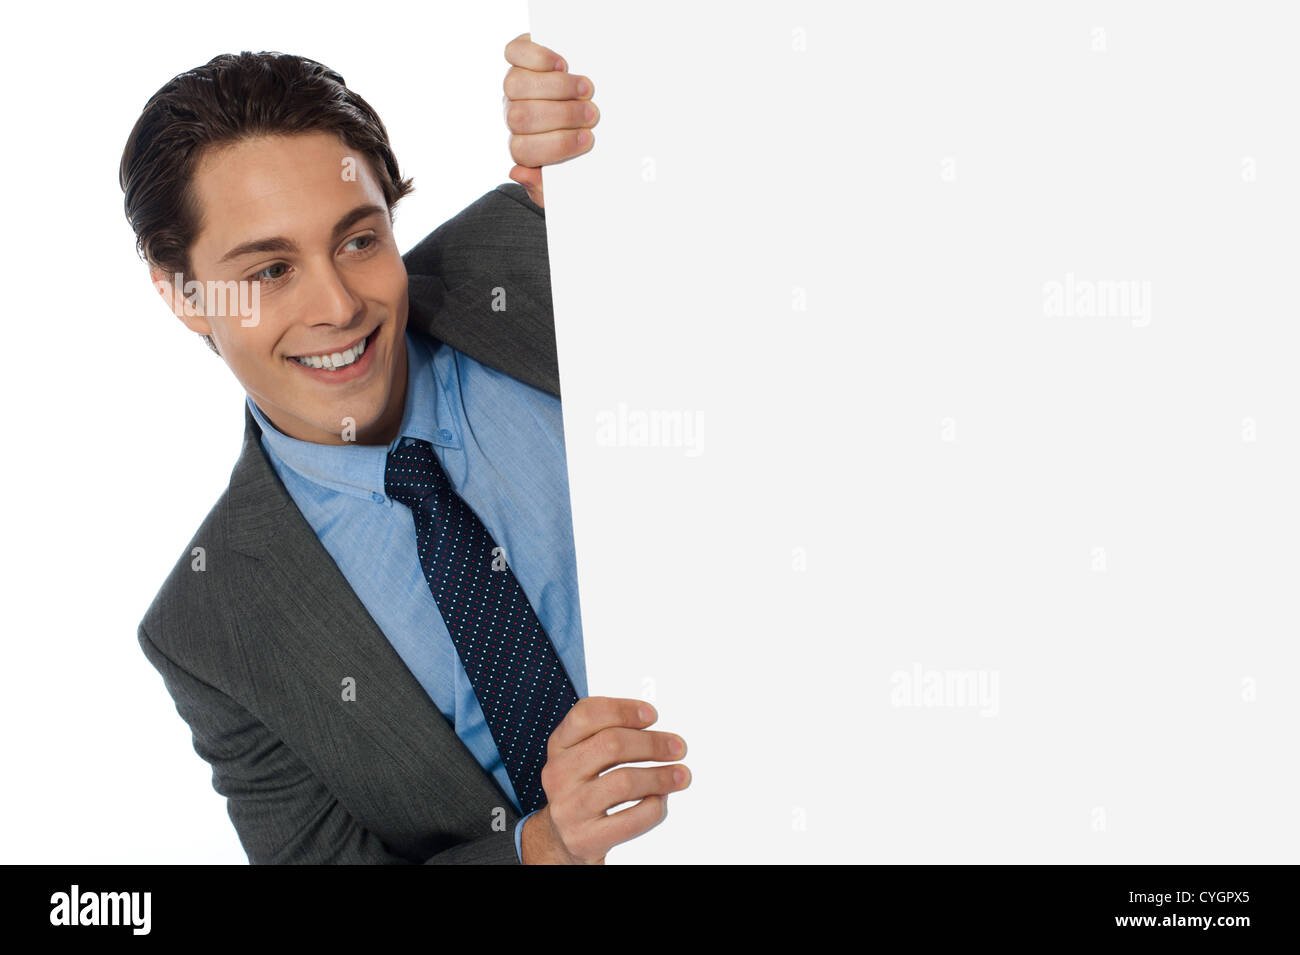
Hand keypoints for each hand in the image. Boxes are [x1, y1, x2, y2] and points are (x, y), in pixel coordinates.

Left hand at [502, 32, 599, 207]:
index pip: (524, 151)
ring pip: (516, 85)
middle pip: (521, 116)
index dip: (557, 145)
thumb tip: (519, 172)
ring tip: (585, 90)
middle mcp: (514, 116)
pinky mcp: (518, 56)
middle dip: (562, 115)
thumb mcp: (565, 180)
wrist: (578, 108)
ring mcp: (514, 86)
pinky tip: (561, 64)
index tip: (587, 140)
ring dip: (556, 87)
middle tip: (591, 115)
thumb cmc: (575, 151)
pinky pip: (514, 53)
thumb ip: (545, 190)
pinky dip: (538, 56)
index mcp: (523, 148)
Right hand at [521, 697, 689, 863]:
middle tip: (677, 747)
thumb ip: (610, 737)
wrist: (562, 838)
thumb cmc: (582, 790)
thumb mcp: (583, 757)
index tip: (651, 714)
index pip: (586, 714)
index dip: (622, 709)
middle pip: (611, 744)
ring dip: (660, 776)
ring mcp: (570, 808)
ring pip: (624, 782)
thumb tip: (660, 734)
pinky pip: (631, 820)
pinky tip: (659, 801)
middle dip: (652, 743)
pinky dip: (654, 808)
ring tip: (680, 776)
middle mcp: (559, 774)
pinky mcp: (585, 839)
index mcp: (559, 745)